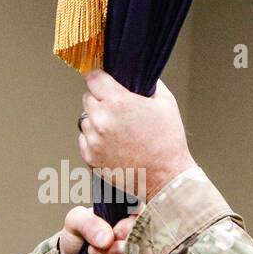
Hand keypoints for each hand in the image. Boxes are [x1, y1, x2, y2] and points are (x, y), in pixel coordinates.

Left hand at [59, 207, 153, 253]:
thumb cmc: (79, 233)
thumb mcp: (76, 221)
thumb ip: (90, 224)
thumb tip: (107, 239)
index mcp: (133, 213)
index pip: (144, 223)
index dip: (125, 234)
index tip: (105, 240)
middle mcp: (144, 234)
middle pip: (142, 249)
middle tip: (91, 253)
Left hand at [78, 70, 196, 200]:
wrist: (166, 177)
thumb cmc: (168, 142)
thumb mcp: (166, 102)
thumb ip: (149, 83)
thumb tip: (138, 75)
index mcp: (118, 102)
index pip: (92, 77)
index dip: (99, 78)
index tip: (103, 81)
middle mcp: (102, 120)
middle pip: (87, 97)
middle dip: (100, 99)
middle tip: (117, 109)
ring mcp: (94, 140)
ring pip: (84, 119)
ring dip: (96, 120)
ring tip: (117, 129)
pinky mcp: (90, 157)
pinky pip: (84, 139)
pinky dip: (94, 139)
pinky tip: (114, 143)